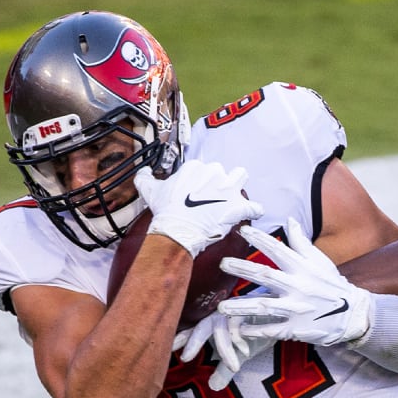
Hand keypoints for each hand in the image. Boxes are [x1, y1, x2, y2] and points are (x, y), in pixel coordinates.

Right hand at [134, 160, 262, 256]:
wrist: (177, 230)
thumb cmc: (166, 211)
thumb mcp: (150, 190)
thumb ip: (145, 177)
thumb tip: (143, 173)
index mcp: (196, 167)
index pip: (202, 169)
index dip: (199, 181)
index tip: (195, 192)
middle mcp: (214, 173)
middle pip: (221, 172)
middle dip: (218, 183)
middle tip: (211, 198)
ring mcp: (228, 189)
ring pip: (241, 177)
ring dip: (238, 186)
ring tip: (232, 197)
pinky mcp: (238, 206)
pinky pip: (254, 207)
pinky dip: (254, 211)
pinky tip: (250, 214)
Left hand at [172, 310, 273, 389]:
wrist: (279, 316)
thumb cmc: (254, 333)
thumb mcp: (237, 355)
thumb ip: (224, 370)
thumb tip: (213, 387)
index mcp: (212, 326)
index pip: (192, 333)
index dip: (179, 340)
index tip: (164, 351)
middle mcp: (220, 317)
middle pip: (202, 327)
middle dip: (193, 341)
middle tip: (185, 357)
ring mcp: (234, 312)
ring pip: (223, 329)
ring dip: (226, 348)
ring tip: (233, 366)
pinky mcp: (249, 309)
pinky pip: (242, 325)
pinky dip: (242, 339)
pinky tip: (246, 351)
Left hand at [218, 218, 372, 345]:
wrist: (351, 314)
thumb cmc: (332, 285)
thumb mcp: (320, 261)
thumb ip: (301, 242)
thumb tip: (289, 220)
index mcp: (302, 268)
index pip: (278, 250)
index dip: (260, 239)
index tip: (242, 230)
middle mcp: (298, 286)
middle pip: (265, 276)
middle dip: (242, 269)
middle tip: (222, 264)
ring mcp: (296, 309)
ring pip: (264, 306)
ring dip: (241, 307)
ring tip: (221, 307)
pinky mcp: (296, 328)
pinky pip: (271, 329)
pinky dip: (255, 330)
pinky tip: (239, 329)